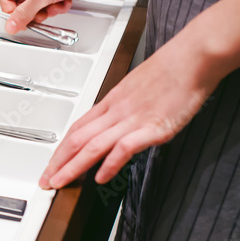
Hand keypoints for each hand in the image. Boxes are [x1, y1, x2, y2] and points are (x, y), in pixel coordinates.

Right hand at [0, 0, 117, 33]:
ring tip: (56, 4)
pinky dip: (58, 5)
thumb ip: (24, 13)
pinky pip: (51, 3)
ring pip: (38, 6)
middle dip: (35, 12)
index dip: (13, 13)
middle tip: (42, 14)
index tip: (21, 23)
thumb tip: (11, 25)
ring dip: (49, 9)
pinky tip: (65, 0)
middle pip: (23, 4)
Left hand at [39, 31, 223, 187]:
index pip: (77, 128)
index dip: (61, 149)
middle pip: (77, 139)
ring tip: (60, 183)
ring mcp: (133, 119)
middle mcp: (117, 111)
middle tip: (46, 180)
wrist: (193, 57)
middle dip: (58, 162)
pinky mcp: (152, 127)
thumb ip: (125, 107)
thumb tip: (117, 123)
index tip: (52, 164)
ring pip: (92, 145)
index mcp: (112, 101)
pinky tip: (101, 178)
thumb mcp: (138, 87)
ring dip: (73, 167)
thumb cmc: (172, 69)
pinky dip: (110, 165)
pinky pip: (124, 148)